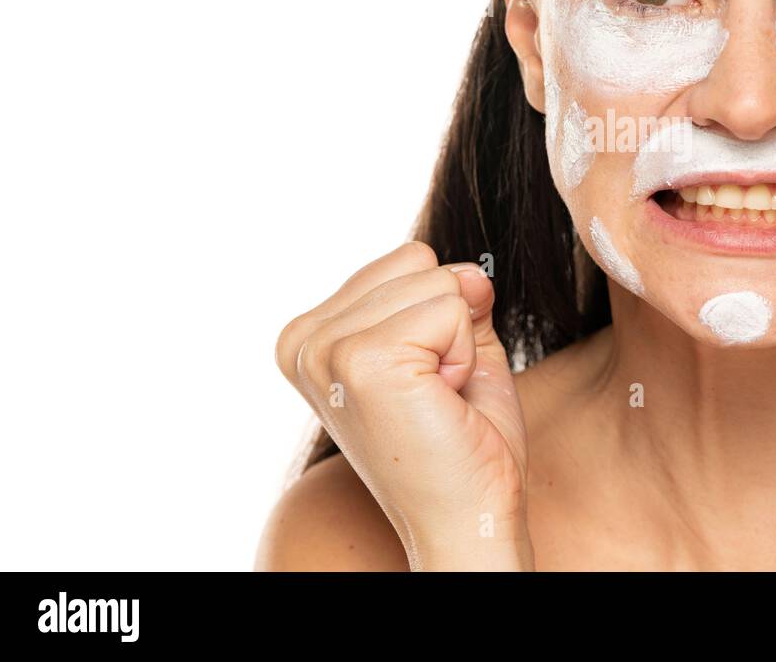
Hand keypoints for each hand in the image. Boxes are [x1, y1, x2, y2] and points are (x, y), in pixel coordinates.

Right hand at [276, 241, 532, 570]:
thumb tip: (471, 271)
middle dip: (451, 325)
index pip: (407, 257)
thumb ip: (454, 293)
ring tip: (437, 398)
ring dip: (460, 343)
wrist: (469, 518)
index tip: (428, 380)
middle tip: (436, 393)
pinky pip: (451, 308)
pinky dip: (465, 356)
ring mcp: (327, 351)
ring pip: (439, 282)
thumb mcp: (457, 347)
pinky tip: (442, 402)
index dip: (442, 316)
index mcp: (311, 335)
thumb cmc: (463, 443)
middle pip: (420, 260)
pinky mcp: (361, 362)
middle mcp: (304, 341)